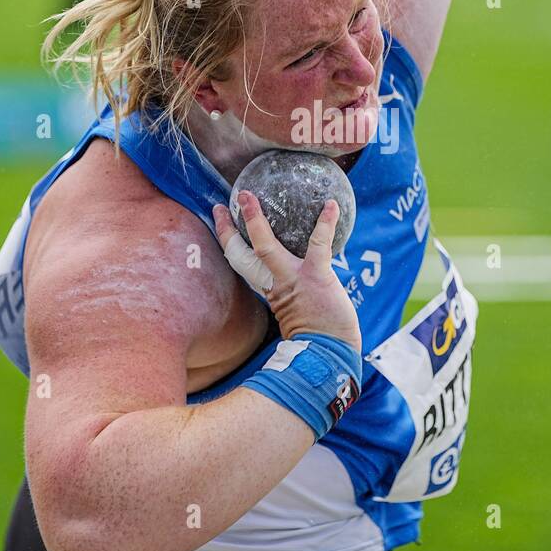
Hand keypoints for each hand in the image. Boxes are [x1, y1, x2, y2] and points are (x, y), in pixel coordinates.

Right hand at [213, 191, 361, 349]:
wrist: (331, 353)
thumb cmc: (319, 333)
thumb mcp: (296, 310)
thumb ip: (291, 290)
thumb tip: (296, 273)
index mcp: (269, 288)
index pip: (241, 261)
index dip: (227, 237)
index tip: (219, 216)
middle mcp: (275, 282)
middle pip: (243, 254)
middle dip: (229, 228)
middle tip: (227, 201)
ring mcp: (293, 278)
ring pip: (266, 248)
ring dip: (255, 221)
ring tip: (248, 197)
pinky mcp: (316, 276)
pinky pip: (318, 245)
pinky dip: (325, 223)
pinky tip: (330, 204)